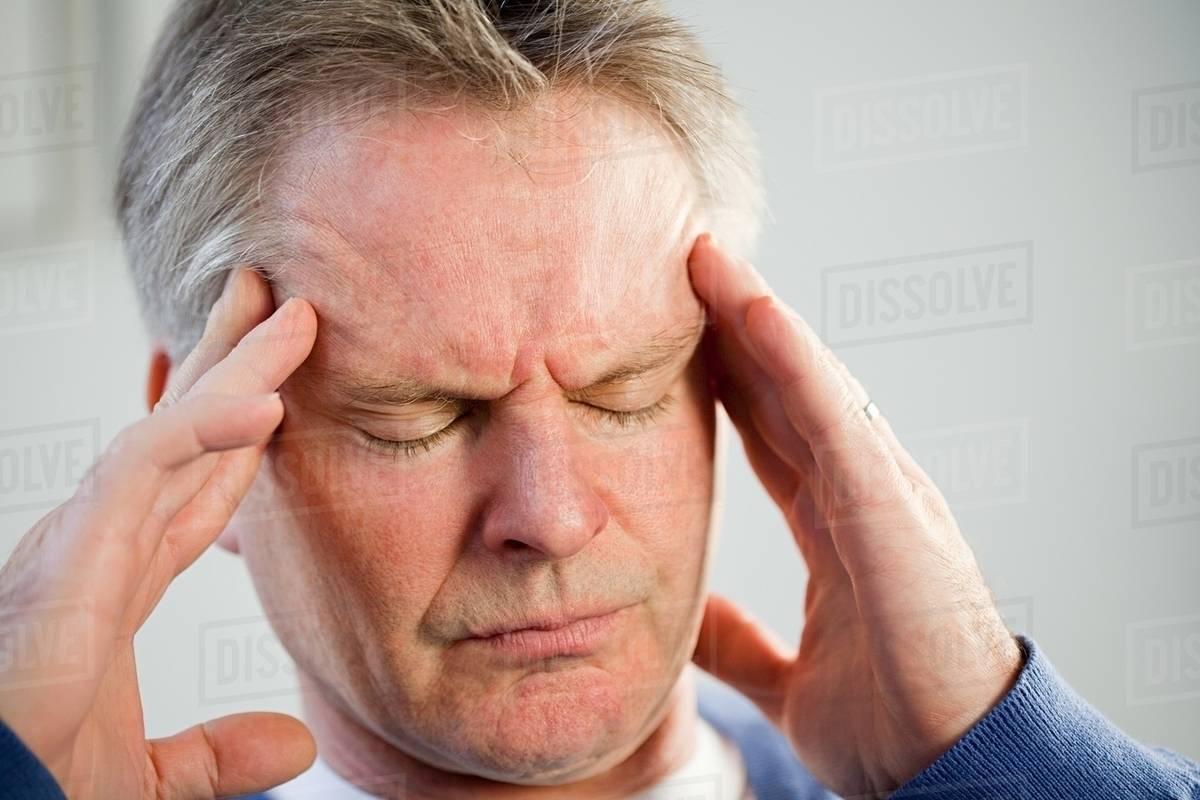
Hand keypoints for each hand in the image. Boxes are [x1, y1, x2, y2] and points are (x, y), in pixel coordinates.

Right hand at [0, 270, 317, 797]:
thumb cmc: (32, 782)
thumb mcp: (143, 775)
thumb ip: (216, 754)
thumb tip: (293, 742)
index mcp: (116, 582)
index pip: (193, 491)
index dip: (238, 439)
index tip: (281, 395)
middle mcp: (101, 544)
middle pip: (186, 436)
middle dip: (236, 367)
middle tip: (286, 307)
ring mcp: (84, 540)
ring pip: (173, 427)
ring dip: (234, 367)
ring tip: (292, 314)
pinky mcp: (72, 551)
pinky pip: (143, 464)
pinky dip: (203, 428)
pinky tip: (265, 403)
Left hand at [687, 234, 1022, 796]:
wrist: (952, 773)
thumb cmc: (890, 724)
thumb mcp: (789, 676)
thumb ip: (742, 641)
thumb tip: (691, 618)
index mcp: (839, 525)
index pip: (772, 430)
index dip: (726, 378)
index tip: (674, 332)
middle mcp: (860, 494)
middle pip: (787, 390)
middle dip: (735, 328)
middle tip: (684, 266)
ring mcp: (881, 493)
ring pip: (809, 384)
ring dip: (757, 317)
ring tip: (707, 259)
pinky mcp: (891, 509)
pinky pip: (831, 417)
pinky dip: (791, 360)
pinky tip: (750, 310)